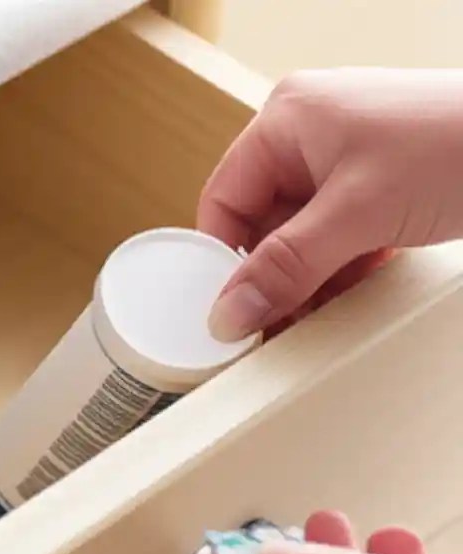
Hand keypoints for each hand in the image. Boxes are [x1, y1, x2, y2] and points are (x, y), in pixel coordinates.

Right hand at [198, 69, 462, 341]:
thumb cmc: (458, 144)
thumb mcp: (357, 214)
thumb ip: (286, 268)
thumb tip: (228, 314)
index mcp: (286, 120)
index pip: (225, 199)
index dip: (220, 259)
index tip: (225, 310)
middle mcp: (310, 134)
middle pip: (264, 223)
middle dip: (273, 276)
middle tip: (274, 326)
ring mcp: (350, 159)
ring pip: (304, 235)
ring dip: (310, 279)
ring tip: (314, 318)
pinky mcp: (385, 184)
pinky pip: (342, 235)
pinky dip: (344, 269)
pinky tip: (349, 298)